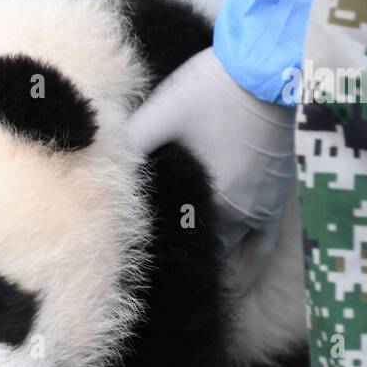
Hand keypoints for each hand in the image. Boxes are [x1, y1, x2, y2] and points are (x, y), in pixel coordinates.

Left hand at [127, 48, 295, 290]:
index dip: (152, 264)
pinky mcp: (274, 199)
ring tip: (183, 298)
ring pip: (228, 258)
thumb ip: (128, 141)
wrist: (271, 69)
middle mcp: (233, 215)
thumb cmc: (212, 88)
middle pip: (199, 256)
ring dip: (206, 272)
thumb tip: (92, 162)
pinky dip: (246, 270)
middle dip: (177, 269)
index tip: (129, 277)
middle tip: (151, 289)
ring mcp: (258, 210)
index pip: (172, 247)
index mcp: (201, 200)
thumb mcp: (159, 112)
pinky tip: (233, 285)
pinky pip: (262, 249)